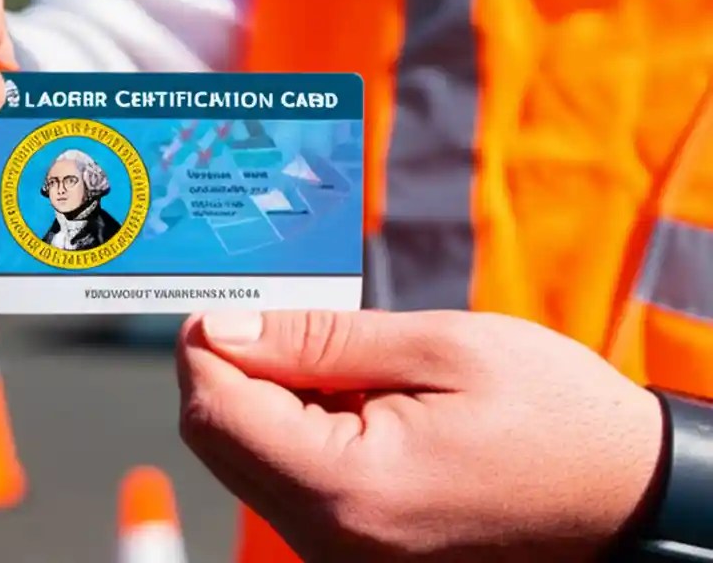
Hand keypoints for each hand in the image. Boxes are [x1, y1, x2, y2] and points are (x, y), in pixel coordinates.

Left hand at [176, 310, 664, 561]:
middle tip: (290, 316)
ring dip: (268, 395)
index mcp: (349, 488)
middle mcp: (331, 538)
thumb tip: (224, 326)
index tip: (234, 298)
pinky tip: (354, 398)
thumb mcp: (440, 348)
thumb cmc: (554, 416)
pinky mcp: (352, 550)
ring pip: (246, 458)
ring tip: (346, 361)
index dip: (207, 342)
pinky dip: (297, 428)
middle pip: (217, 439)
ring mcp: (340, 553)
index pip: (214, 411)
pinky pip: (286, 480)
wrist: (628, 498)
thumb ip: (317, 338)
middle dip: (232, 365)